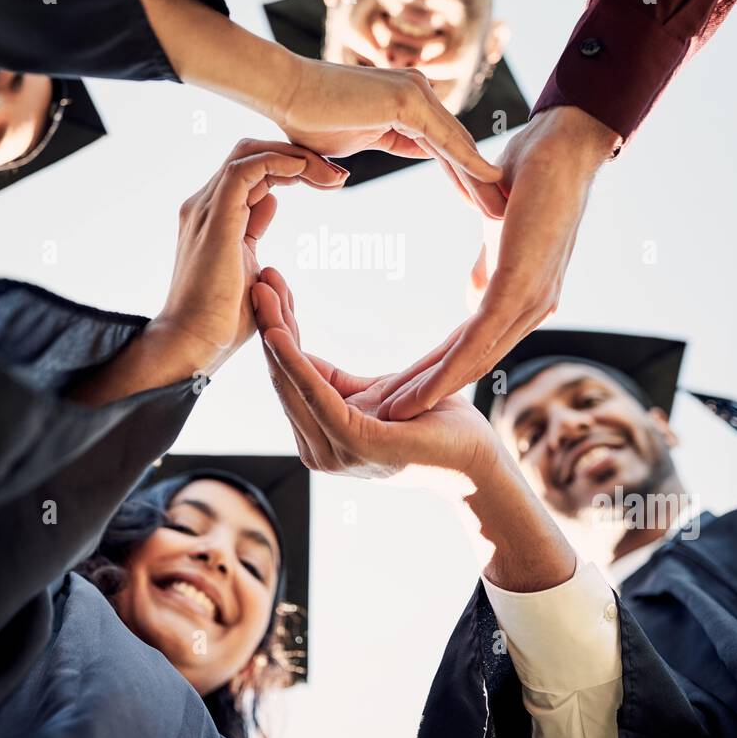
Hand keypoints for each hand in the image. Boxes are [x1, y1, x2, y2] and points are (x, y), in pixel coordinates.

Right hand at [74, 139, 346, 406]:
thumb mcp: (248, 266)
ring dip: (294, 157)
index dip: (291, 168)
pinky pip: (248, 169)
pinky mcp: (216, 218)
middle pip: (251, 153)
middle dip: (296, 155)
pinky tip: (308, 173)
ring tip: (330, 174)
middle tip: (336, 173)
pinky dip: (281, 163)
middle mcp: (205, 205)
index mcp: (214, 216)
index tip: (330, 182)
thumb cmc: (221, 320)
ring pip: (249, 153)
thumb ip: (255, 232)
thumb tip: (270, 202)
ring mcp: (207, 209)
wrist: (193, 344)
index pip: (252, 171)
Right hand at [252, 267, 496, 481]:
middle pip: (284, 378)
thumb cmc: (435, 424)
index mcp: (322, 437)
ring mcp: (334, 453)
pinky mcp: (355, 445)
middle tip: (258, 279)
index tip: (267, 288)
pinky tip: (280, 332)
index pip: (290, 378)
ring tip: (264, 292)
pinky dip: (294, 363)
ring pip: (293, 384)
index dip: (277, 331)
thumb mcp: (377, 396)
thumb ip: (338, 384)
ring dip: (276, 334)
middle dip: (270, 324)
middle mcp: (318, 450)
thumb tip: (305, 357)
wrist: (478, 459)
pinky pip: (317, 395)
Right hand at [275, 55, 504, 218]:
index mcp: (408, 105)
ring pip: (456, 144)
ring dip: (480, 179)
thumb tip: (356, 175)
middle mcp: (418, 92)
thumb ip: (374, 148)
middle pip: (458, 145)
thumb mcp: (351, 142)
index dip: (463, 176)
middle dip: (480, 182)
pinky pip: (445, 138)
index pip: (445, 146)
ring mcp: (416, 92)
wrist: (283, 92)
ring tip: (498, 209)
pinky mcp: (408, 99)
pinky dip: (468, 162)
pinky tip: (488, 181)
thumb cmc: (306, 118)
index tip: (478, 204)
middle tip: (500, 212)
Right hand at [375, 106, 620, 419]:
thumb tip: (473, 294)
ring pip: (474, 362)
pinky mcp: (522, 286)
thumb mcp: (497, 232)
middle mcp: (531, 309)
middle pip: (472, 366)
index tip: (397, 394)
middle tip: (384, 423)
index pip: (472, 347)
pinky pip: (479, 338)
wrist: (562, 142)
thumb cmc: (530, 175)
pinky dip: (449, 368)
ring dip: (431, 393)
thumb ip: (487, 268)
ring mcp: (530, 301)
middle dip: (427, 395)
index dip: (435, 373)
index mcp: (522, 298)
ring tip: (391, 418)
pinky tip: (420, 392)